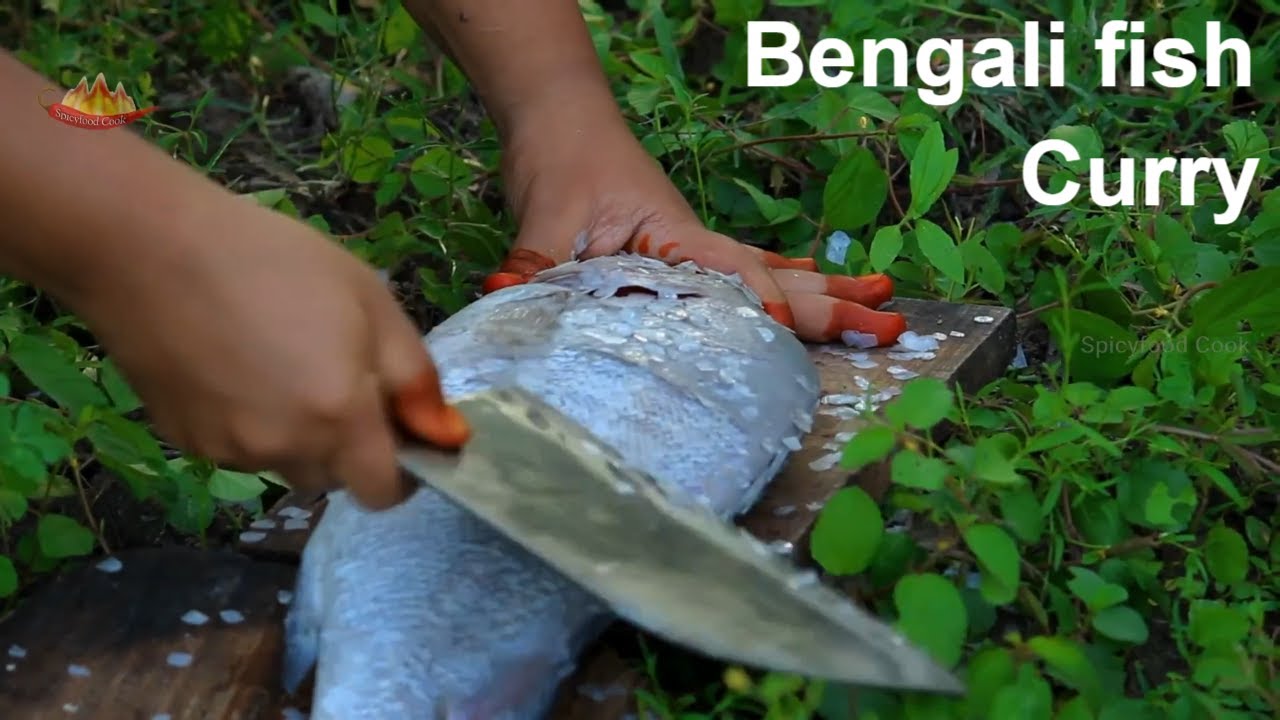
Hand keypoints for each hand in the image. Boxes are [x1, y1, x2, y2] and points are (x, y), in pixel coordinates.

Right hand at [82, 203, 468, 509]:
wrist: (152, 247)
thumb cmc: (276, 261)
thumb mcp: (371, 301)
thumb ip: (414, 377)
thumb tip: (442, 433)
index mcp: (339, 417)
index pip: (383, 493)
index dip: (400, 471)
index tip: (396, 431)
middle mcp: (285, 449)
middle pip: (335, 478)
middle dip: (347, 445)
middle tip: (335, 377)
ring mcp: (230, 450)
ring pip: (285, 463)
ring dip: (297, 435)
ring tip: (278, 363)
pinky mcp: (185, 441)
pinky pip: (237, 449)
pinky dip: (247, 424)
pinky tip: (233, 366)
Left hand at [481, 100, 906, 345]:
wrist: (561, 117)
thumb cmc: (559, 158)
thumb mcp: (544, 216)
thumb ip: (534, 264)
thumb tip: (508, 296)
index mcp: (672, 235)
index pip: (729, 272)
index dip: (760, 302)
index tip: (793, 328)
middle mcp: (696, 242)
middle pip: (775, 277)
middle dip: (832, 304)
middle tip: (889, 326)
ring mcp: (697, 246)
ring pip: (774, 273)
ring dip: (829, 292)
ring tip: (885, 305)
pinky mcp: (686, 249)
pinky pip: (749, 271)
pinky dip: (786, 281)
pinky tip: (814, 292)